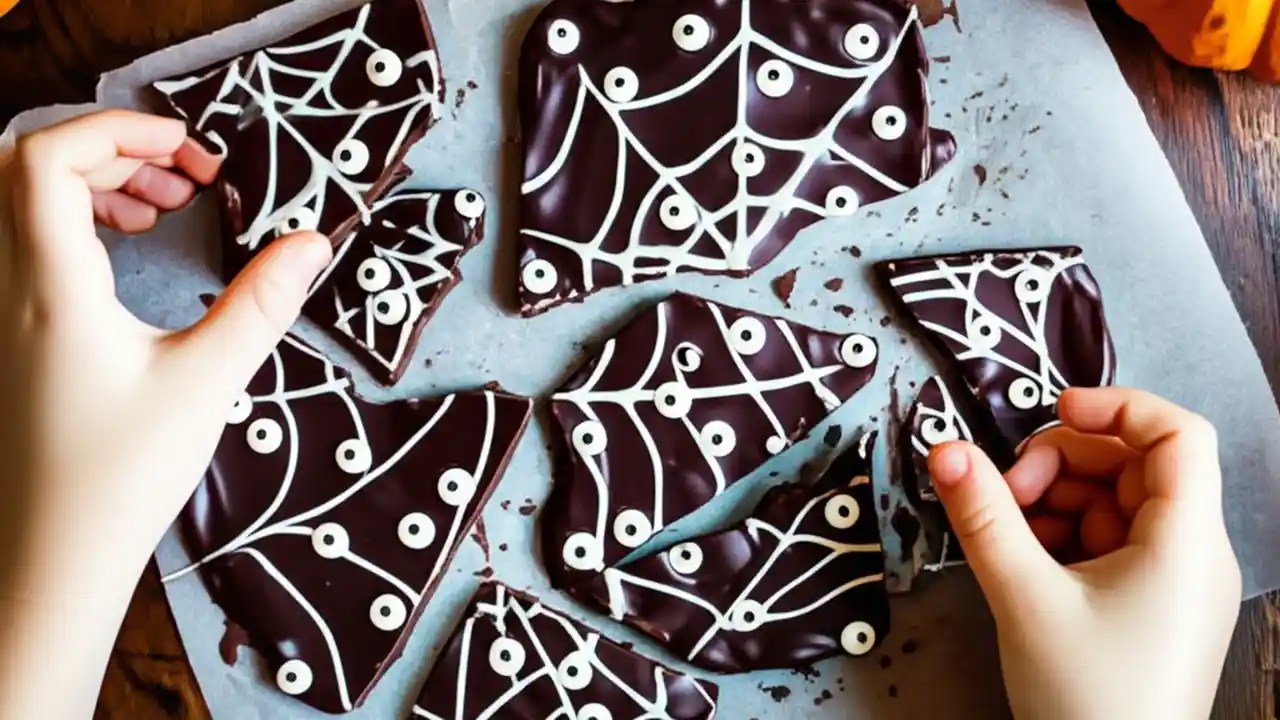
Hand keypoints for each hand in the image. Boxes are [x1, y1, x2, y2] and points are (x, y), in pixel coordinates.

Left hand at [0, 110, 331, 717]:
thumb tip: (312, 243)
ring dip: (96, 182)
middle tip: (190, 176)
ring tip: (167, 204)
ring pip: (25, 203)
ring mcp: (4, 310)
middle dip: (115, 149)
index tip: (191, 150)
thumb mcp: (207, 380)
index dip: (118, 130)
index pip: (47, 158)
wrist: (52, 554)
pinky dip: (79, 221)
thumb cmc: (123, 475)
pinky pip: (30, 242)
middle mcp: (10, 285)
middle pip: (28, 166)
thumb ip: (262, 303)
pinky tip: (132, 247)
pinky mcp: (14, 333)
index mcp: (50, 286)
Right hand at [929, 387, 1241, 719]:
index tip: (1052, 410)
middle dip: (1062, 462)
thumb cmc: (1086, 701)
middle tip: (1005, 491)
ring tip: (1008, 535)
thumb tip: (944, 450)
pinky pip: (1109, 540)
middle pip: (1134, 463)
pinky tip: (1027, 561)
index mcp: (1185, 543)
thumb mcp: (1023, 599)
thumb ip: (983, 517)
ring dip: (1055, 499)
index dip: (1117, 405)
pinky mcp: (1151, 604)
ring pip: (1115, 501)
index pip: (1176, 434)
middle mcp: (1193, 554)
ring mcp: (1174, 581)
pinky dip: (1064, 535)